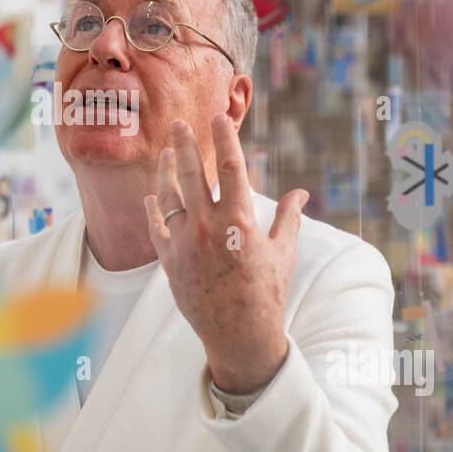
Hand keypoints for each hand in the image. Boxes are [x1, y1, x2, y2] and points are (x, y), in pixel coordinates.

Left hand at [144, 115, 308, 393]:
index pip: (231, 168)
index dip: (225, 139)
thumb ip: (289, 219)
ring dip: (166, 171)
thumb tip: (301, 193)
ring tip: (167, 153)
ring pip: (169, 197)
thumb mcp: (282, 253)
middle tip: (179, 123)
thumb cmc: (266, 293)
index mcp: (239, 222)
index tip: (218, 117)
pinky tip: (152, 195)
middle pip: (193, 174)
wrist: (238, 335)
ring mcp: (185, 244)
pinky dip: (153, 209)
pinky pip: (156, 227)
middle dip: (186, 144)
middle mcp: (208, 228)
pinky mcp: (168, 261)